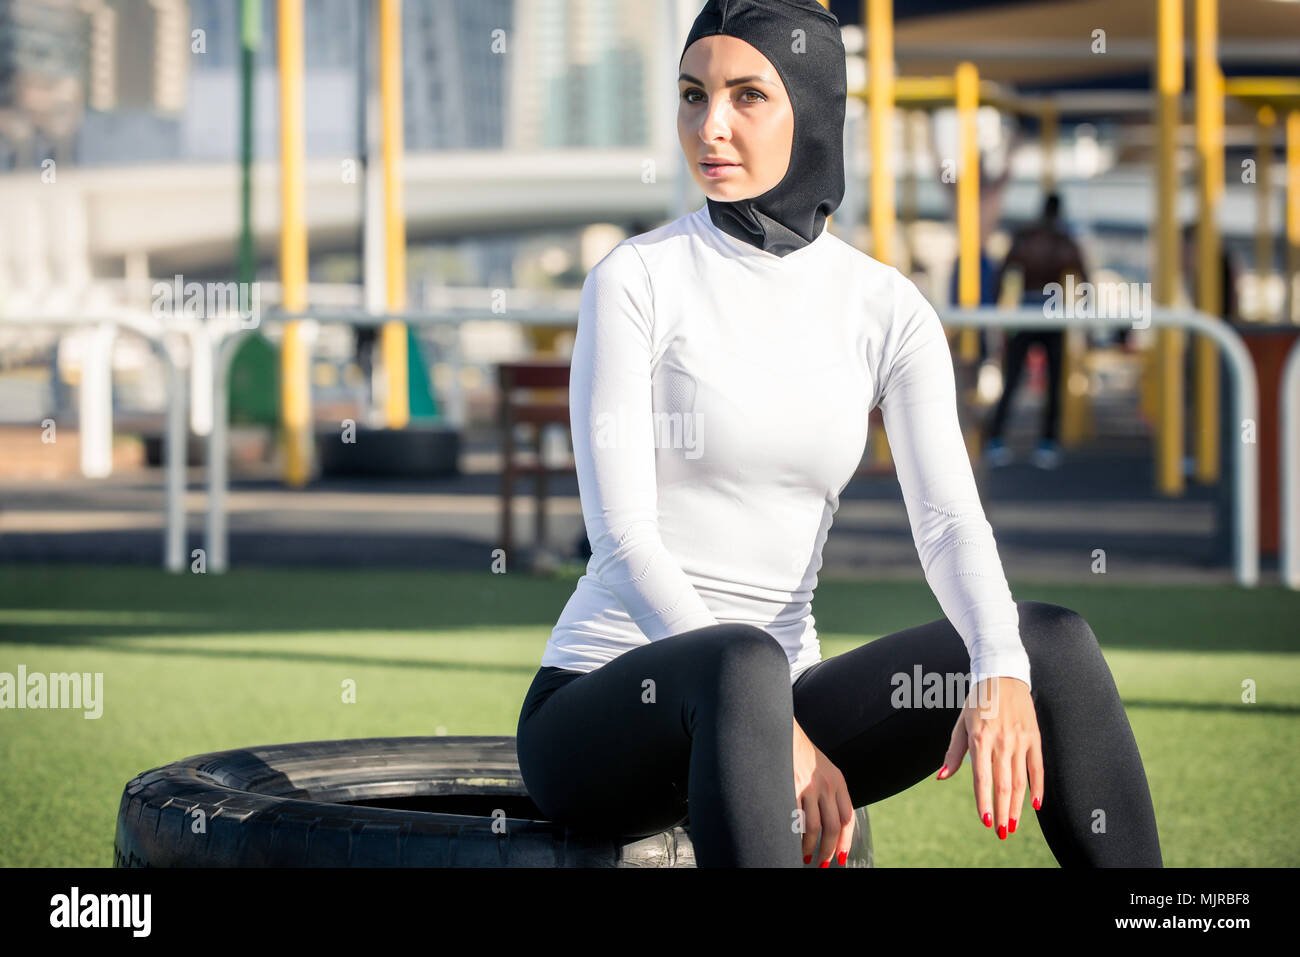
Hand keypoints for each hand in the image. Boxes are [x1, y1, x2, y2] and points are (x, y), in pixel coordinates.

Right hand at [793, 717, 854, 865]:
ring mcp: (808, 786)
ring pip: (814, 828)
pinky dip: (793, 835)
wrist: (778, 728)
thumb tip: (829, 823)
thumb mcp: (820, 767)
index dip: (845, 840)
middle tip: (822, 864)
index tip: (842, 856)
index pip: (847, 818)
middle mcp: (826, 784)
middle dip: (828, 851)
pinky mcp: (790, 786)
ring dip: (809, 847)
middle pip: (832, 827)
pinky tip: (790, 840)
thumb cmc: (797, 750)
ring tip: (804, 855)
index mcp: (837, 780)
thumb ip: (828, 790)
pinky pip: (795, 819)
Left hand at [935, 676, 1042, 839]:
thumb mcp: (961, 723)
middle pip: (1003, 785)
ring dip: (1016, 806)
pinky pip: (1038, 767)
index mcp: (979, 739)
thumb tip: (942, 777)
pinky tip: (1036, 805)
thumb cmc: (977, 701)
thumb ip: (954, 752)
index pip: (982, 779)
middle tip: (1001, 832)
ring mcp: (1020, 740)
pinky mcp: (1034, 737)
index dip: (983, 802)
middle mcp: (1001, 741)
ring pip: (1020, 781)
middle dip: (1001, 811)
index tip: (984, 821)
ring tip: (1013, 824)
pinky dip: (1038, 787)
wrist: (1003, 674)